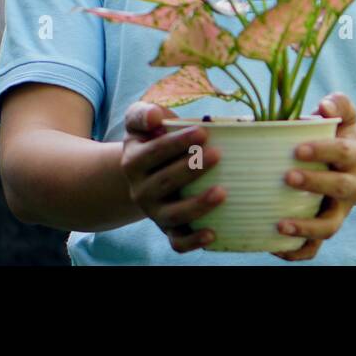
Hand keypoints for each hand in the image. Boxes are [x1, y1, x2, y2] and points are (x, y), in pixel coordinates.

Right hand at [120, 101, 224, 253]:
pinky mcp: (169, 229)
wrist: (144, 174)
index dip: (177, 143)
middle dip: (191, 169)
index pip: (154, 152)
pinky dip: (193, 241)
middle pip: (165, 183)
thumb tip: (155, 116)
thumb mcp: (140, 123)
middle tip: (217, 154)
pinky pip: (177, 241)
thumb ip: (143, 113)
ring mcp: (155, 212)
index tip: (203, 132)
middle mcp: (141, 190)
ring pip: (173, 215)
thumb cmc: (151, 140)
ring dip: (197, 205)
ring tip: (222, 192)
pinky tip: (213, 233)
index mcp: (133, 162)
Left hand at [273, 93, 355, 260]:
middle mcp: (352, 185)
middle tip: (287, 177)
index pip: (343, 152)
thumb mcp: (346, 117)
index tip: (298, 148)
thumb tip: (324, 105)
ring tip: (280, 224)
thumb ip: (339, 103)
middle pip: (340, 187)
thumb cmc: (339, 136)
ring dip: (307, 227)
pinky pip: (316, 247)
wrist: (353, 168)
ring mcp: (339, 210)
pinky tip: (274, 247)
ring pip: (330, 226)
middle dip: (315, 183)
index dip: (323, 150)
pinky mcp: (326, 227)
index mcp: (353, 155)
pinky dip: (298, 251)